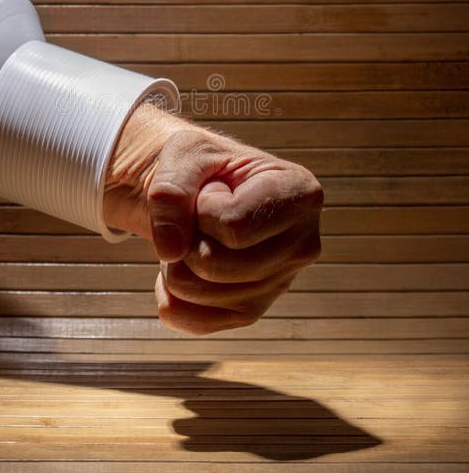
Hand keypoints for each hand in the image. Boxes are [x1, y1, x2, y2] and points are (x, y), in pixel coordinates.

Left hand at [103, 102, 322, 335]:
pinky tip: (178, 267)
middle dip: (184, 239)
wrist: (195, 189)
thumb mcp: (185, 152)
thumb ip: (172, 188)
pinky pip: (194, 320)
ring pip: (201, 292)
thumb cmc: (201, 165)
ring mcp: (280, 284)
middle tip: (194, 217)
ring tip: (192, 236)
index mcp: (301, 195)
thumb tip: (171, 250)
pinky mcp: (252, 312)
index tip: (210, 190)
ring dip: (175, 263)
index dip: (201, 208)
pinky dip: (169, 294)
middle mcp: (303, 245)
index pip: (234, 225)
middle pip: (216, 264)